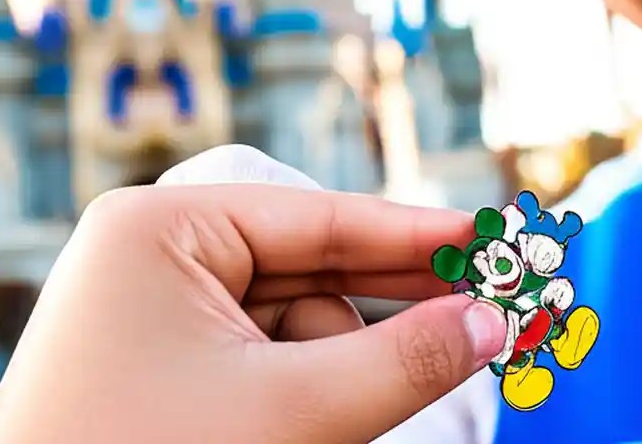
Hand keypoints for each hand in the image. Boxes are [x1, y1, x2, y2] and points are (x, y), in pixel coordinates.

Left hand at [0, 146, 506, 442]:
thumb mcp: (292, 413)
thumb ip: (405, 361)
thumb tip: (491, 322)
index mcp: (160, 228)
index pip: (320, 218)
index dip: (416, 232)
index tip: (490, 239)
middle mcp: (150, 255)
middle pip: (308, 269)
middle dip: (387, 304)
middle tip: (485, 306)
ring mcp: (149, 313)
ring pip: (288, 326)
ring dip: (336, 370)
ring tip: (326, 422)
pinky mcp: (156, 367)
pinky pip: (256, 361)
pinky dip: (299, 392)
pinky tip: (312, 425)